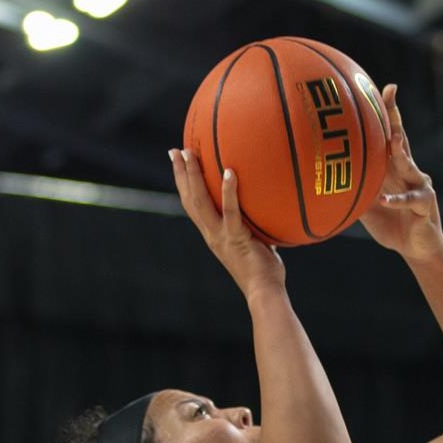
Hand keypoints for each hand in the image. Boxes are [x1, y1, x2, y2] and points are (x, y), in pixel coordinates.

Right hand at [171, 149, 284, 293]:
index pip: (192, 205)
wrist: (263, 292)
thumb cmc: (264, 271)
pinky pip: (231, 211)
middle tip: (175, 151)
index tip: (178, 163)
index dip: (183, 184)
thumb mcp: (255, 242)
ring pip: (201, 201)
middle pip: (189, 198)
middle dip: (180, 173)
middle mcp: (211, 233)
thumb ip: (254, 225)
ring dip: (194, 176)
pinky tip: (230, 172)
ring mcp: (221, 236)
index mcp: (212, 234)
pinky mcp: (236, 238)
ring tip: (190, 153)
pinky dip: (230, 191)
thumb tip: (267, 207)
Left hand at [358, 84, 442, 262]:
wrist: (416, 247)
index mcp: (393, 168)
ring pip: (409, 165)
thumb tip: (318, 183)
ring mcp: (419, 185)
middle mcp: (408, 171)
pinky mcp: (425, 204)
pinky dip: (395, 201)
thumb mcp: (365, 206)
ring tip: (391, 140)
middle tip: (390, 92)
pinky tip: (382, 200)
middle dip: (395, 116)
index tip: (376, 88)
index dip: (384, 111)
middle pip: (401, 138)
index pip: (387, 134)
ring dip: (400, 152)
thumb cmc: (390, 223)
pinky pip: (409, 201)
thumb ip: (350, 191)